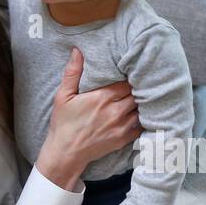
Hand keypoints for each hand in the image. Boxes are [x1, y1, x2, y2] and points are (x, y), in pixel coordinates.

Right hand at [39, 49, 142, 182]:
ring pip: (141, 109)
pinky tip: (139, 114)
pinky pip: (141, 126)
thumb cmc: (64, 123)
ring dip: (141, 103)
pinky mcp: (124, 139)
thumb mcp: (63, 96)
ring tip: (140, 98)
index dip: (130, 77)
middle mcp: (115, 111)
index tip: (130, 74)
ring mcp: (121, 126)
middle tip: (139, 84)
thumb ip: (72, 72)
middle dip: (138, 88)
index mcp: (102, 97)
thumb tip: (77, 51)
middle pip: (137, 94)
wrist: (66, 153)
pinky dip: (142, 119)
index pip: (127, 81)